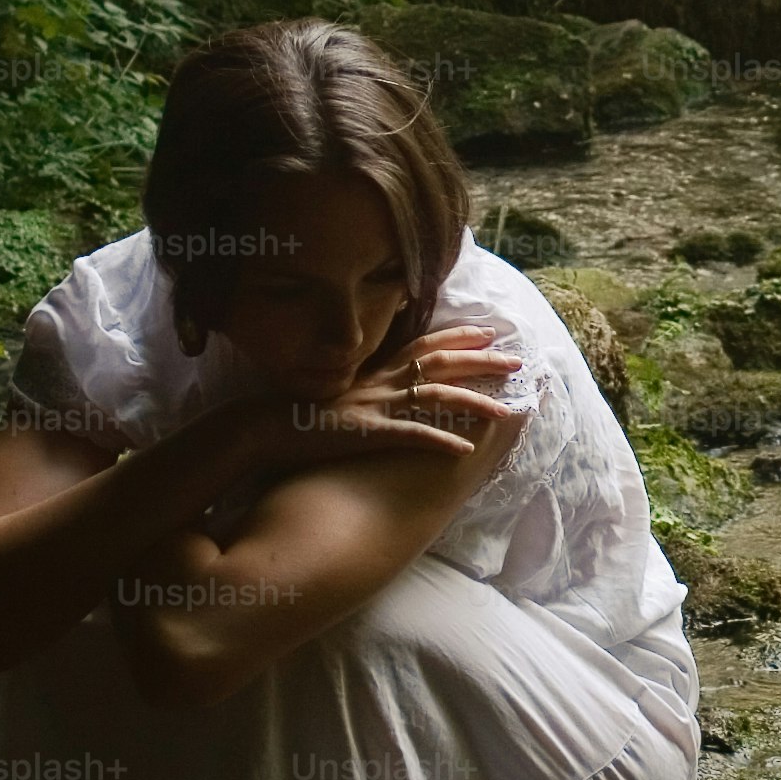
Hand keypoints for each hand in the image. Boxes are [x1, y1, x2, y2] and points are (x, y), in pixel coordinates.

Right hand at [254, 327, 525, 465]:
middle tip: (517, 361)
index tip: (488, 330)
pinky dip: (439, 440)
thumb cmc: (300, 414)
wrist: (263, 428)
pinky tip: (464, 449)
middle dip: (482, 360)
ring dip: (474, 402)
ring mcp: (375, 407)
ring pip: (436, 397)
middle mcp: (381, 383)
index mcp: (375, 372)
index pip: (424, 345)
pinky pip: (410, 435)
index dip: (459, 336)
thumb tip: (392, 387)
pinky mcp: (366, 433)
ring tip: (507, 411)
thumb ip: (369, 386)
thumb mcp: (342, 392)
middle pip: (441, 364)